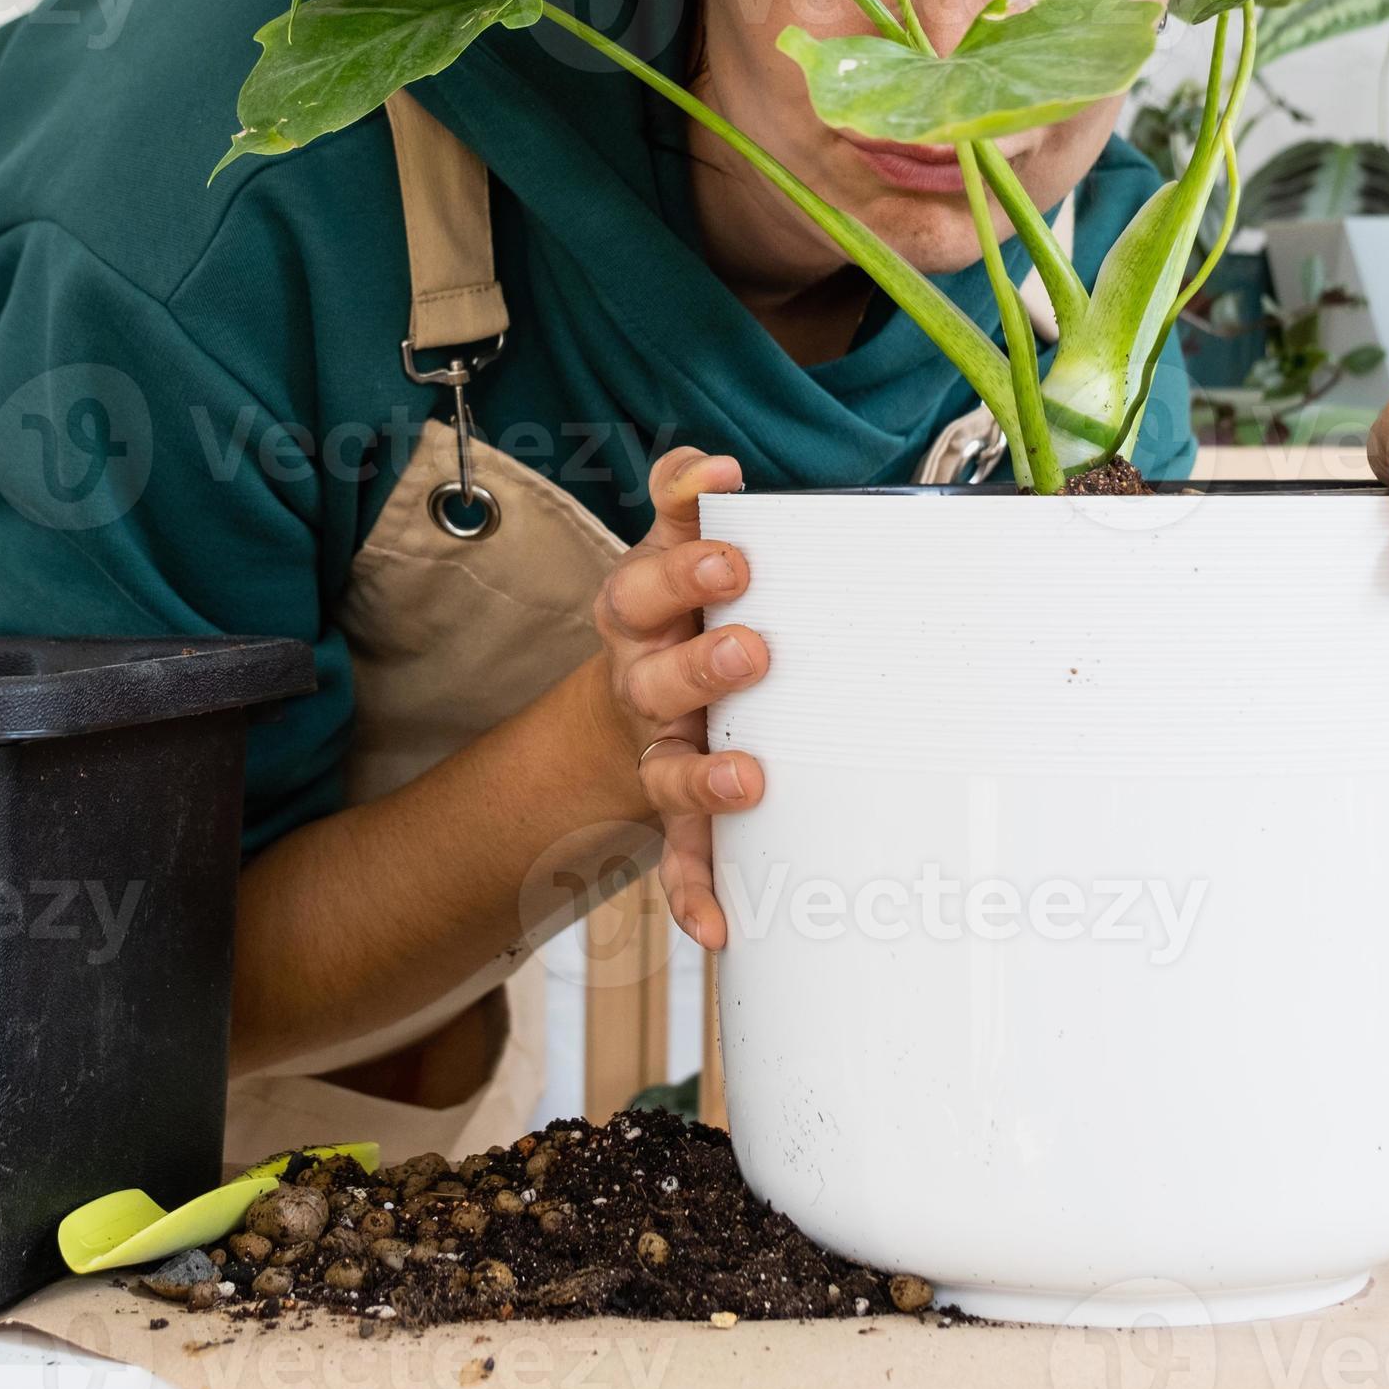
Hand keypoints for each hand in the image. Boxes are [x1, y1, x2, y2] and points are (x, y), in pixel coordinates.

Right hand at [591, 446, 762, 947]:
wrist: (636, 709)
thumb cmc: (680, 615)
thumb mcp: (677, 550)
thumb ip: (688, 504)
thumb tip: (707, 461)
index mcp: (639, 614)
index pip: (646, 583)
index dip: (683, 565)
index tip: (732, 543)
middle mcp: (642, 685)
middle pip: (656, 677)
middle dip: (700, 663)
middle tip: (752, 647)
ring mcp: (658, 754)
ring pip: (669, 771)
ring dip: (705, 777)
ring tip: (747, 777)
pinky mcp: (679, 816)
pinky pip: (684, 860)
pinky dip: (696, 894)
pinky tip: (719, 927)